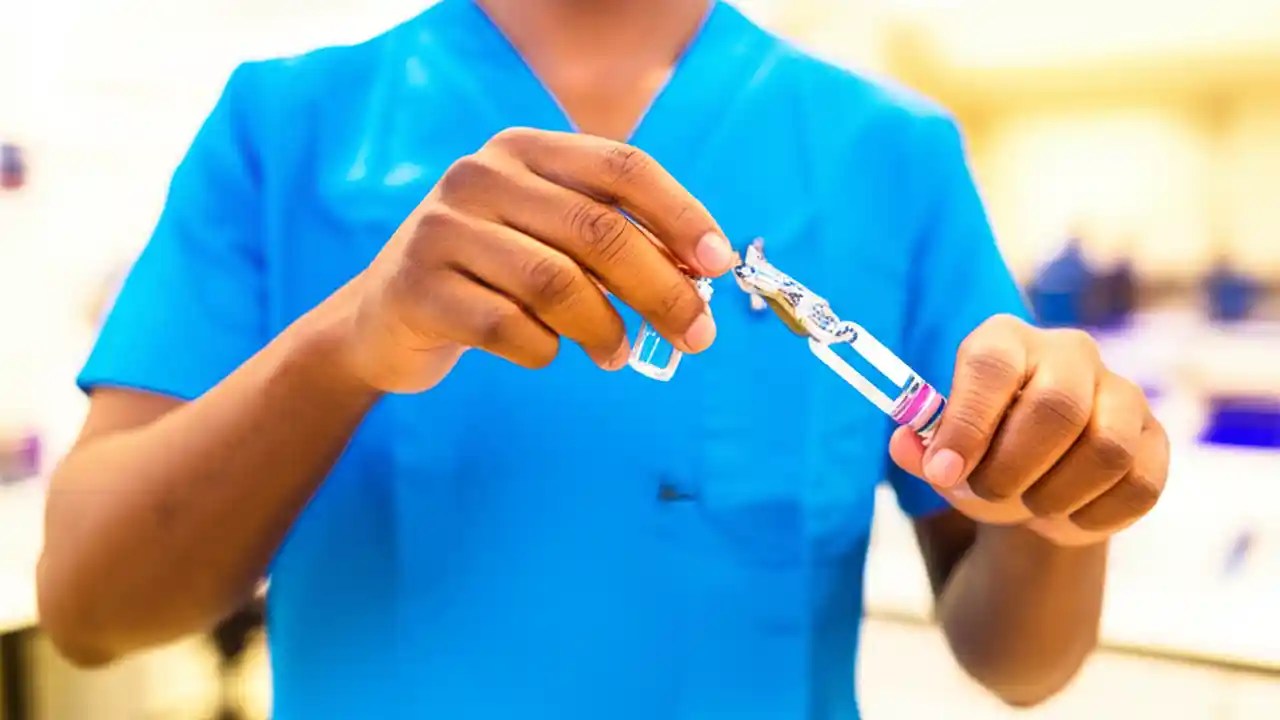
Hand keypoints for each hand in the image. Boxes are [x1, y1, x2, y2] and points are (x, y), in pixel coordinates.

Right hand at [317, 128, 736, 392]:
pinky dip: (543, 349)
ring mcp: (442, 229)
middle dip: (662, 290)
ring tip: (617, 355)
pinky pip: (509, 328)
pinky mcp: (417, 287)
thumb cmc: (491, 277)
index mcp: (524, 150)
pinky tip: (544, 352)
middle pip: (598, 231)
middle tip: (696, 336)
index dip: (680, 215)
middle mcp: (480, 176)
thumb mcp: (550, 240)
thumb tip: (700, 276)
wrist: (384, 318)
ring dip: (605, 330)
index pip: (622, 167)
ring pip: (557, 283)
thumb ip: (616, 244)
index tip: (719, 265)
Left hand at [889, 315, 1169, 545]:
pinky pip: (1139, 485)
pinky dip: (1094, 516)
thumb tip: (907, 446)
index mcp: (1006, 342)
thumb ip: (922, 451)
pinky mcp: (1155, 440)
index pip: (992, 365)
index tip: (945, 471)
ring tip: (1031, 504)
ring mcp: (1122, 393)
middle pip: (1056, 406)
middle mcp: (1069, 354)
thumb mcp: (945, 456)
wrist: (1039, 485)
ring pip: (1105, 450)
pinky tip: (1067, 515)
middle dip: (1013, 468)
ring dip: (1056, 496)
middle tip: (989, 493)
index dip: (968, 422)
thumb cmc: (984, 456)